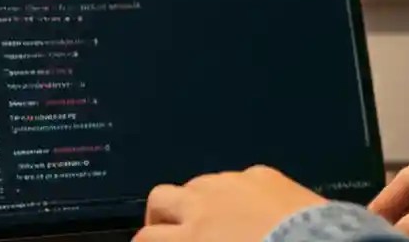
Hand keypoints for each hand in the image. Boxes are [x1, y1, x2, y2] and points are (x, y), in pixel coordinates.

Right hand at [135, 165, 325, 241]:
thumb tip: (193, 240)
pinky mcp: (263, 174)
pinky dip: (235, 192)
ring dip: (196, 200)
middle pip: (160, 198)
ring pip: (197, 183)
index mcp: (192, 237)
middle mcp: (204, 204)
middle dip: (159, 217)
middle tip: (171, 234)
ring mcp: (234, 183)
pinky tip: (251, 208)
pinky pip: (237, 178)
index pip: (146, 238)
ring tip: (212, 220)